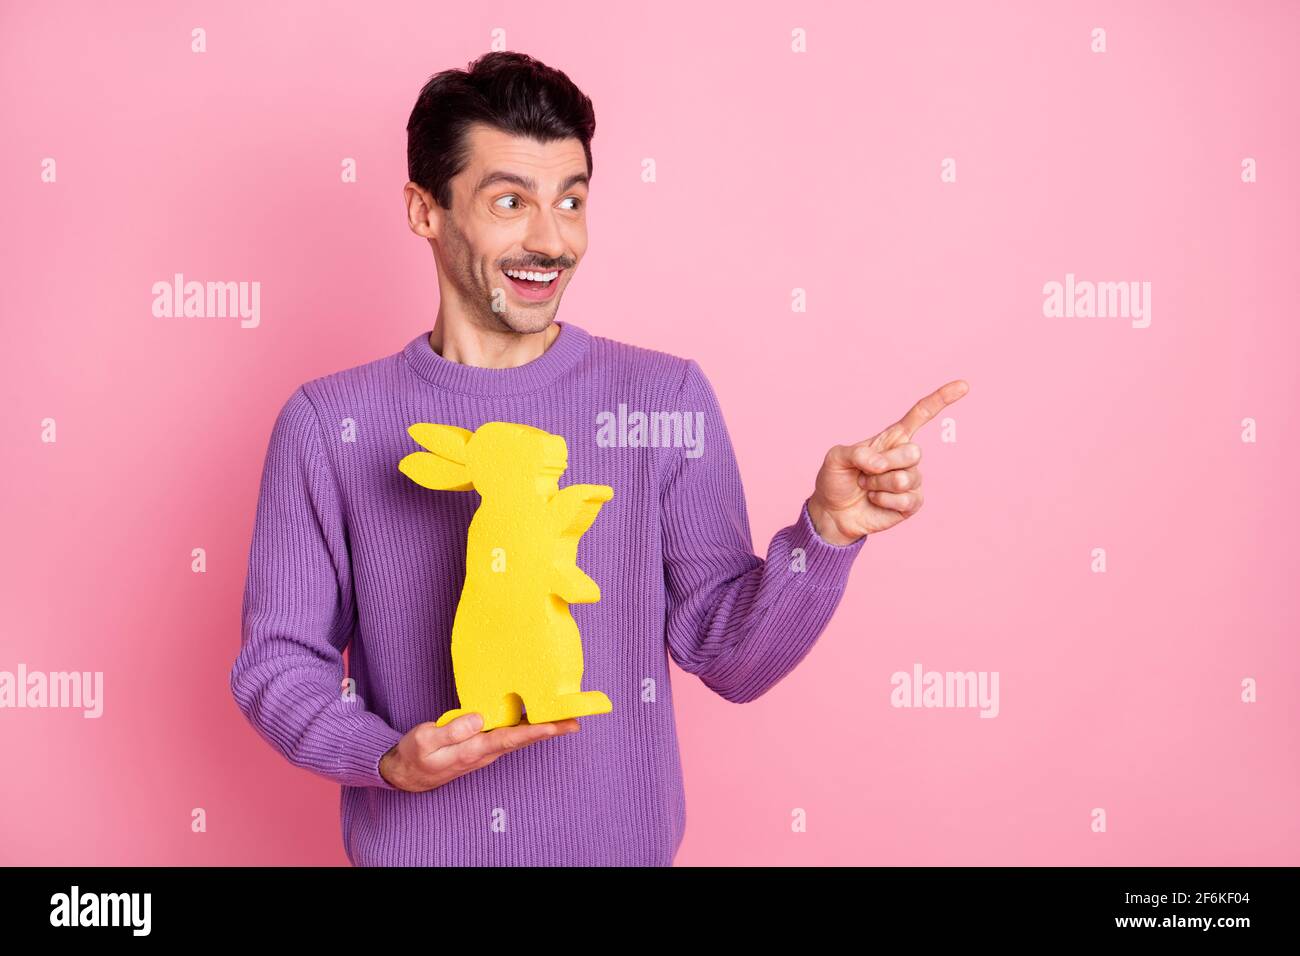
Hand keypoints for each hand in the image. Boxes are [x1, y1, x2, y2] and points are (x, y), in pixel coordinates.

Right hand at [379, 713, 579, 791]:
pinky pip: (509, 737)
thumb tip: (478, 717)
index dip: (533, 731)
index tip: (556, 726)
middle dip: (549, 730)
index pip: (508, 739)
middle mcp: (484, 753)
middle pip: (521, 740)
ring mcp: (485, 751)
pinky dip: (527, 728)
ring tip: (565, 717)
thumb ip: (451, 730)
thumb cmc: (415, 756)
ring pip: (518, 739)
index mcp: (471, 750)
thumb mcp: (424, 740)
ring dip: (542, 729)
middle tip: (575, 720)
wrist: (407, 774)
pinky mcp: (483, 747)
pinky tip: (538, 719)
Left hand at [807, 379, 969, 543]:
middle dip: (884, 464)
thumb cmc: (836, 480)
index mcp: (891, 438)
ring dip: (878, 485)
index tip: (963, 386)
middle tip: (864, 473)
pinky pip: (905, 500)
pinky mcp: (912, 503)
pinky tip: (875, 501)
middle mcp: (905, 457)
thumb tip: (880, 463)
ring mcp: (911, 480)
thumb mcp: (835, 458)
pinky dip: (883, 501)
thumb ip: (855, 453)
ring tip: (866, 487)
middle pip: (913, 452)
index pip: (921, 415)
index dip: (941, 399)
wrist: (833, 513)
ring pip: (905, 479)